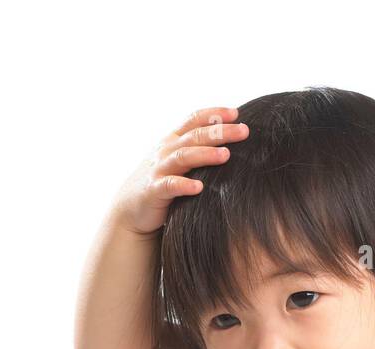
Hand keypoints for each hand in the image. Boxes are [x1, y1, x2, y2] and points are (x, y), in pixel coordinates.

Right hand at [114, 106, 249, 236]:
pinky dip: (185, 185)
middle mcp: (166, 150)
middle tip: (244, 131)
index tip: (236, 113)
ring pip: (183, 156)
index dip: (214, 114)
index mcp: (173, 140)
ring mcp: (159, 169)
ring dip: (205, 154)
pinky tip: (200, 188)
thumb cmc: (162, 183)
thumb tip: (229, 143)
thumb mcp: (178, 162)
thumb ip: (196, 150)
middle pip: (194, 135)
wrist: (131, 208)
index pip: (194, 119)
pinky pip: (170, 186)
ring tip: (226, 155)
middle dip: (219, 131)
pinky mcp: (154, 191)